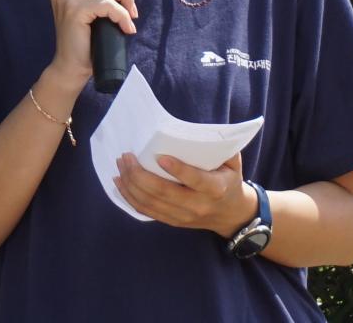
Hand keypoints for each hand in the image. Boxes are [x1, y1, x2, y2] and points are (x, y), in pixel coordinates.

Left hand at [114, 151, 255, 234]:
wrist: (231, 214)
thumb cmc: (229, 180)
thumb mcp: (233, 163)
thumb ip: (222, 148)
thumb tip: (200, 131)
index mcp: (216, 188)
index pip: (195, 180)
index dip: (178, 170)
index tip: (159, 157)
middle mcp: (198, 205)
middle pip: (163, 192)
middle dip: (140, 174)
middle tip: (126, 157)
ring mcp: (184, 216)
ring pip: (151, 203)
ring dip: (131, 184)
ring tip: (121, 166)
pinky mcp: (173, 222)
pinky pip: (147, 211)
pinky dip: (130, 198)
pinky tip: (120, 183)